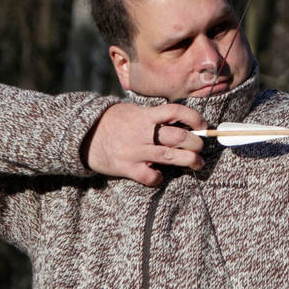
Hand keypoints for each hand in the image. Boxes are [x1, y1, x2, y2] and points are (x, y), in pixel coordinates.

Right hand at [80, 102, 206, 186]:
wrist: (84, 135)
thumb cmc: (113, 122)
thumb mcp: (133, 111)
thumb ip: (154, 116)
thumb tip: (181, 120)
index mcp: (146, 115)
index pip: (176, 111)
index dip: (194, 118)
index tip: (203, 125)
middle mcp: (142, 132)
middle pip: (178, 137)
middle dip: (195, 143)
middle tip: (201, 147)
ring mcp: (135, 150)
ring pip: (169, 156)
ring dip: (189, 160)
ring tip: (197, 163)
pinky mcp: (126, 167)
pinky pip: (148, 176)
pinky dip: (158, 178)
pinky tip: (160, 176)